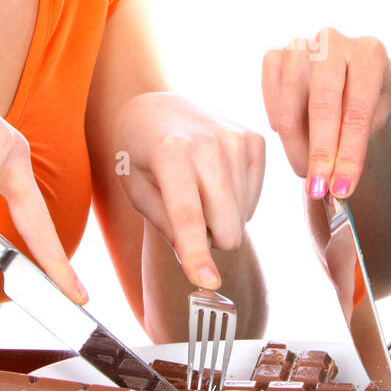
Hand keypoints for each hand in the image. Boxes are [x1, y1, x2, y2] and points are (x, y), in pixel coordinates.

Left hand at [113, 92, 264, 288]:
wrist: (157, 108)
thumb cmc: (139, 153)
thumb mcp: (135, 189)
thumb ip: (164, 223)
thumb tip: (196, 258)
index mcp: (170, 151)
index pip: (188, 215)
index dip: (197, 253)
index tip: (208, 282)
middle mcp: (208, 141)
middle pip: (226, 224)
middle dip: (209, 239)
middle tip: (186, 219)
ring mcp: (235, 137)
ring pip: (242, 215)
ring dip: (220, 218)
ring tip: (196, 192)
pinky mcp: (254, 138)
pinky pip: (255, 196)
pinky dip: (237, 203)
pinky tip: (216, 185)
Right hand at [261, 29, 390, 198]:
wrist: (347, 85)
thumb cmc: (364, 107)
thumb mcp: (374, 121)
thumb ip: (356, 144)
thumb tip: (333, 185)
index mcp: (371, 53)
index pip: (357, 111)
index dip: (348, 154)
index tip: (342, 188)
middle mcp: (335, 40)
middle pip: (322, 104)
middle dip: (319, 152)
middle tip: (317, 188)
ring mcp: (302, 44)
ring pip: (290, 103)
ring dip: (295, 146)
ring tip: (306, 170)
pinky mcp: (276, 54)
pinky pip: (270, 94)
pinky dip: (276, 119)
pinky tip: (288, 134)